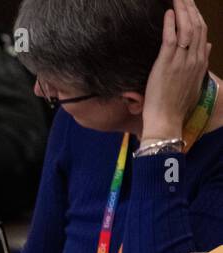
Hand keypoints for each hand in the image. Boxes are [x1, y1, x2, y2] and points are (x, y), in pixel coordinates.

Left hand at [141, 0, 212, 141]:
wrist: (167, 120)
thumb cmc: (176, 103)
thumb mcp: (193, 80)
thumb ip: (200, 61)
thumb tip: (206, 46)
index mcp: (200, 61)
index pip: (202, 32)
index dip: (197, 15)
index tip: (191, 4)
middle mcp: (193, 59)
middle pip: (196, 26)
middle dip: (191, 8)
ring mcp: (181, 62)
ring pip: (186, 29)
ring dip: (182, 11)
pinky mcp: (166, 66)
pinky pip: (170, 40)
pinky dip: (170, 25)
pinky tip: (168, 13)